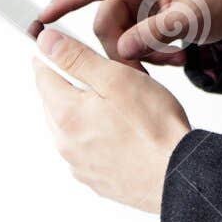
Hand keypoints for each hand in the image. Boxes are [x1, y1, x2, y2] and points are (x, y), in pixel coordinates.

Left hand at [31, 29, 191, 213]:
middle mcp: (66, 144)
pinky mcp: (96, 180)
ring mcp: (80, 165)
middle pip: (53, 103)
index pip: (43, 77)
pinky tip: (120, 132)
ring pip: (69, 128)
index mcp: (67, 115)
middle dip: (68, 85)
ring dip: (82, 112)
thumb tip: (46, 42)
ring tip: (114, 105)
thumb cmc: (155, 127)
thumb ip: (77, 58)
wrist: (179, 174)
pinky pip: (85, 151)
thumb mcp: (116, 78)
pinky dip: (94, 137)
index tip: (58, 48)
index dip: (51, 57)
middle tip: (97, 75)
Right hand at [33, 0, 221, 68]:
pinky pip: (131, 40)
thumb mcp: (192, 17)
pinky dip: (148, 53)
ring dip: (140, 54)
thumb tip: (123, 50)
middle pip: (105, 24)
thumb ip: (156, 32)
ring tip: (173, 58)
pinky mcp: (142, 15)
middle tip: (150, 69)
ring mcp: (137, 0)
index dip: (67, 1)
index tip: (42, 18)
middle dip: (123, 50)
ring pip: (117, 37)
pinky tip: (173, 56)